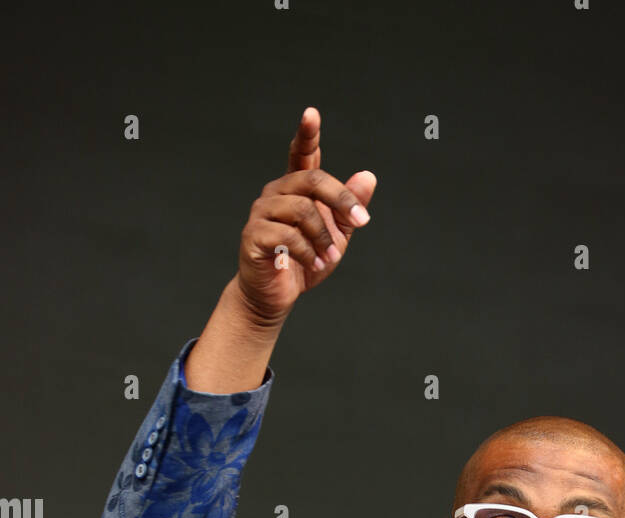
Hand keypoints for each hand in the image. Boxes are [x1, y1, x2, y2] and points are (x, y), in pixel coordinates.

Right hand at [235, 106, 376, 324]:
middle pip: (312, 180)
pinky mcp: (254, 235)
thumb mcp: (336, 236)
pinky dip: (309, 252)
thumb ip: (350, 209)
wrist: (276, 296)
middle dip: (342, 199)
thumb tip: (368, 177)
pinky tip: (316, 264)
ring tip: (331, 257)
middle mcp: (276, 193)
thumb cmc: (304, 262)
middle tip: (361, 222)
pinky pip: (288, 235)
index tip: (311, 114)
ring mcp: (262, 212)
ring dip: (324, 236)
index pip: (301, 154)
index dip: (306, 134)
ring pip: (301, 209)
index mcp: (295, 189)